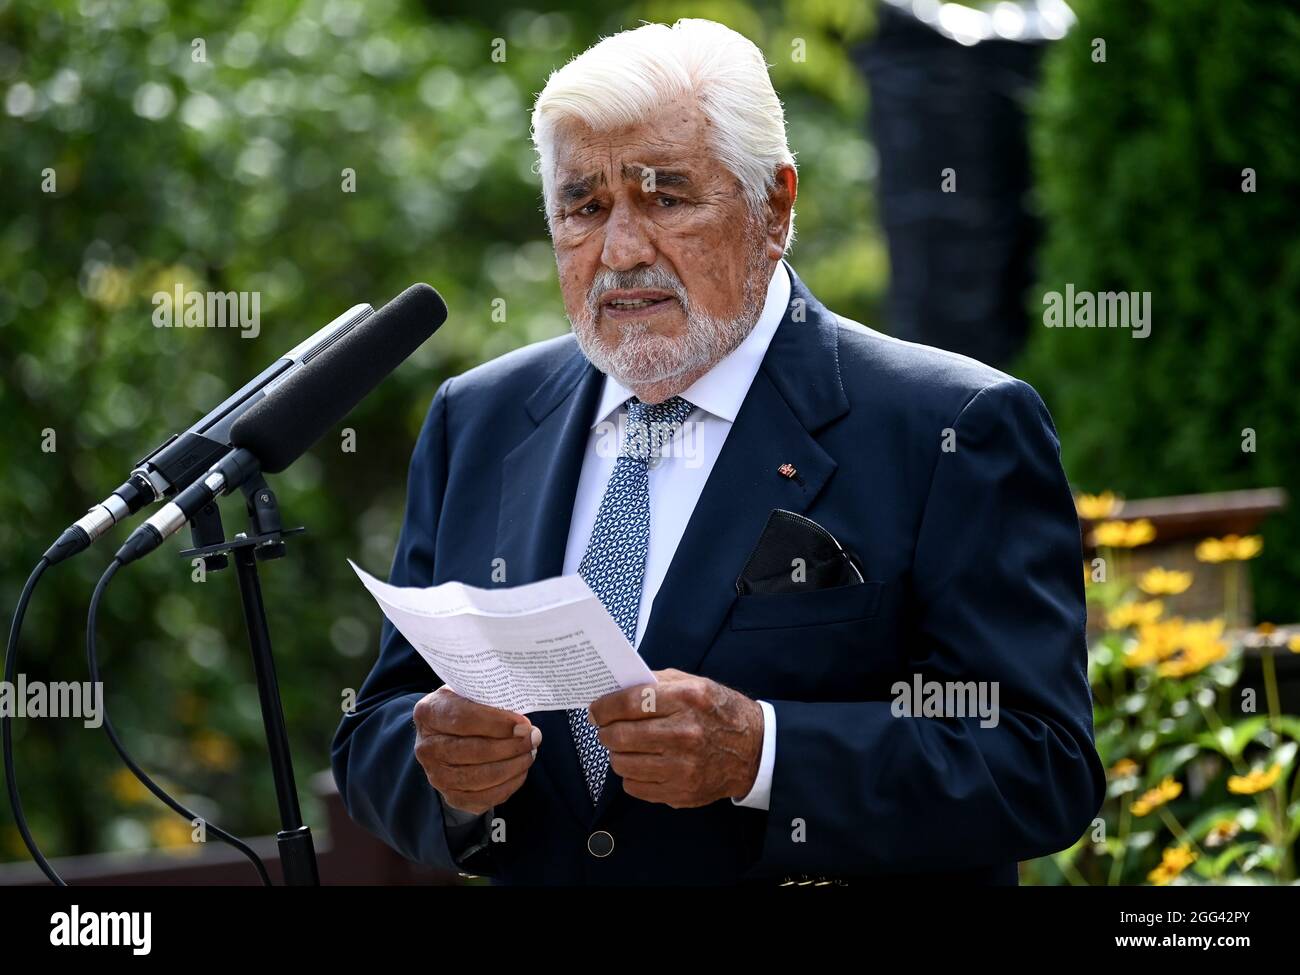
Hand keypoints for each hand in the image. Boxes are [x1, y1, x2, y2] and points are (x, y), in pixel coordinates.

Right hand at [413, 686, 539, 814]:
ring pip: (479, 777)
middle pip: (473, 751)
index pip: (463, 719)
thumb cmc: (465, 708)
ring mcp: (436, 776)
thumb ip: (491, 700)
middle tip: (533, 738)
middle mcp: (426, 747)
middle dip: (510, 746)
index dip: (497, 723)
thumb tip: (523, 723)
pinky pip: (483, 798)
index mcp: (429, 713)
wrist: (447, 733)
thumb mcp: (471, 692)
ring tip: (530, 753)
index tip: (523, 724)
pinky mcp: (451, 796)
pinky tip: (521, 770)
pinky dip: (508, 785)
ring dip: (512, 766)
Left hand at [589, 668, 763, 807]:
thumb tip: (616, 689)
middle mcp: (684, 733)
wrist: (755, 750)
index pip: (628, 702)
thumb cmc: (720, 713)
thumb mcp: (695, 684)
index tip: (596, 710)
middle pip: (620, 736)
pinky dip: (631, 775)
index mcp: (686, 700)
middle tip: (605, 729)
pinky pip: (634, 786)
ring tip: (625, 746)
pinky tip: (642, 764)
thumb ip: (656, 683)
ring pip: (622, 764)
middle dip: (605, 732)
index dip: (604, 707)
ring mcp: (682, 767)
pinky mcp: (681, 792)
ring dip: (616, 754)